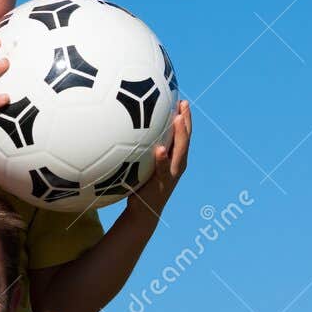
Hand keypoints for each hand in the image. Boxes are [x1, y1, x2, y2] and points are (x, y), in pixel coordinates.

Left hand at [124, 99, 191, 224]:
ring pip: (180, 151)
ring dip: (179, 135)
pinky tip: (160, 149)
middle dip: (186, 120)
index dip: (184, 117)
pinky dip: (163, 159)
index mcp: (175, 158)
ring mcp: (171, 173)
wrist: (142, 212)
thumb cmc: (140, 184)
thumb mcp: (143, 164)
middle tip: (183, 103)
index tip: (181, 100)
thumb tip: (126, 127)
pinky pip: (162, 169)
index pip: (183, 134)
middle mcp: (177, 164)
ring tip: (177, 119)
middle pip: (185, 139)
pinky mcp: (162, 183)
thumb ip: (142, 148)